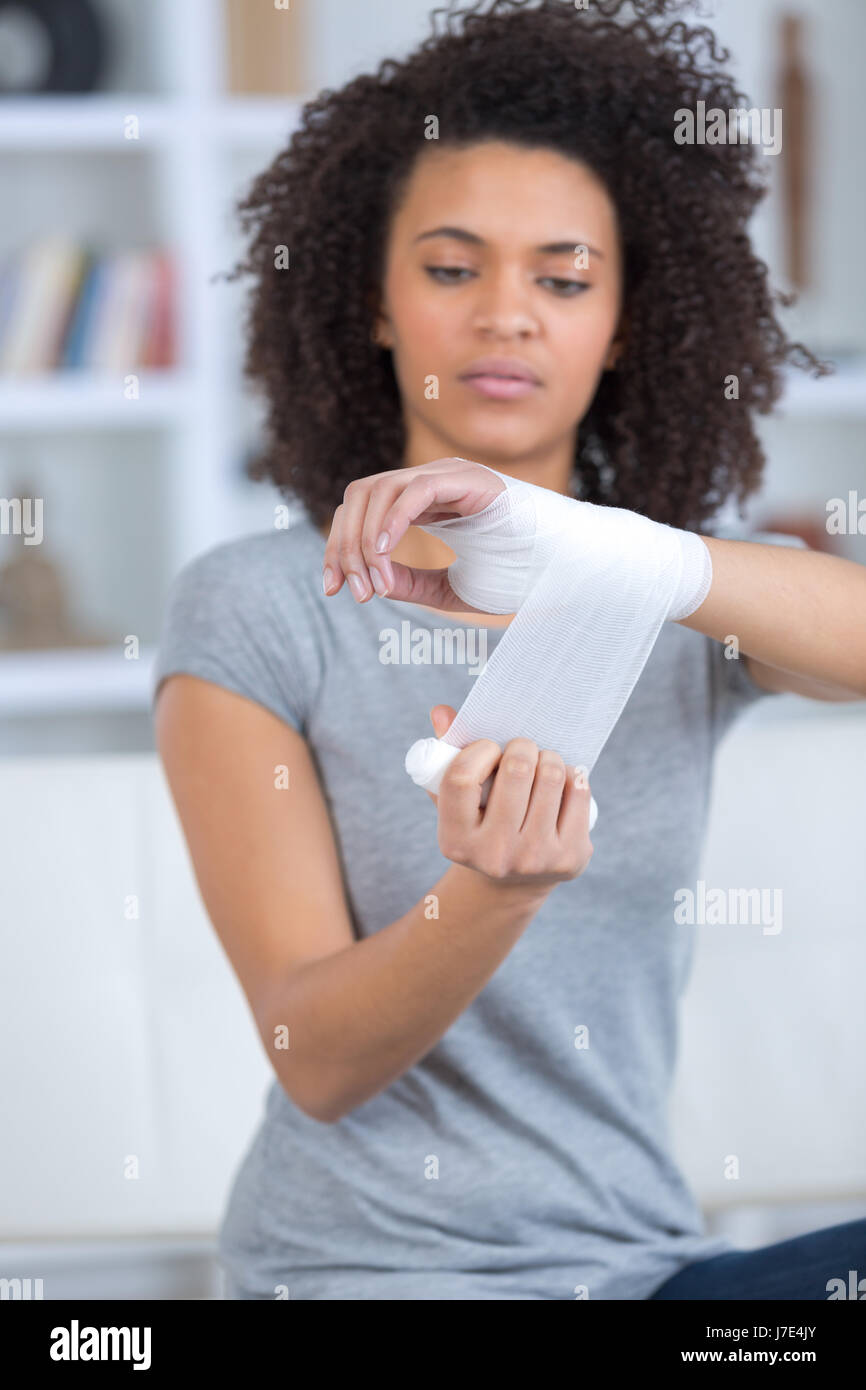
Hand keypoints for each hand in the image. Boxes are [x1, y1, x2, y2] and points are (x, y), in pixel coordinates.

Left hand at [321, 456, 505, 612]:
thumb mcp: (450, 590)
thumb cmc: (520, 576)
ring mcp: (449, 475)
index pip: (362, 511)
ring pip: (378, 491)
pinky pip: (414, 491)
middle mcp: (432, 481)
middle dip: (343, 545)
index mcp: (426, 503)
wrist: (568, 570)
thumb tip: (371, 579)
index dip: (339, 548)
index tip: (334, 589)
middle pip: (359, 497)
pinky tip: (382, 554)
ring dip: (363, 541)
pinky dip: (391, 521)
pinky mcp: (468, 479)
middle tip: (348, 590)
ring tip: (370, 582)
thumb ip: (411, 583)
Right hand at [424, 706, 593, 888]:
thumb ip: (445, 753)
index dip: (478, 750)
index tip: (488, 749)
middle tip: (522, 749)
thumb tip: (441, 711)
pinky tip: (563, 780)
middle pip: (516, 770)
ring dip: (548, 757)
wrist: (514, 882)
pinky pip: (578, 792)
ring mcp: (535, 859)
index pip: (462, 777)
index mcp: (455, 841)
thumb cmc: (481, 823)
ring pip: (551, 775)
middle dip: (522, 746)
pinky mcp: (570, 857)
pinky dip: (572, 775)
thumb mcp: (456, 800)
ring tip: (542, 762)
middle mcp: (494, 855)